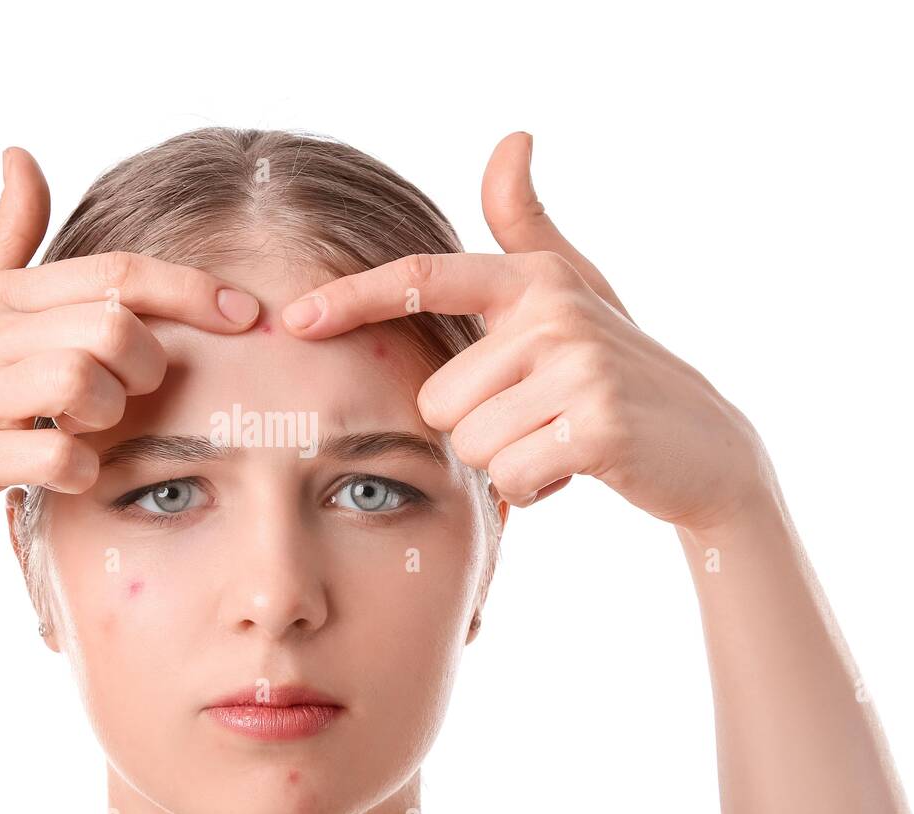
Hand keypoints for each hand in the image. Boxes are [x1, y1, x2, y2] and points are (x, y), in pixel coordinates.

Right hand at [0, 147, 259, 567]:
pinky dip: (79, 467)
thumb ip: (5, 231)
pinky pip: (56, 454)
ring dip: (110, 414)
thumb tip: (20, 155)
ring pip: (85, 381)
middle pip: (113, 324)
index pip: (117, 272)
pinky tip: (69, 469)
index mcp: (1, 293)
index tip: (245, 313)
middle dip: (148, 363)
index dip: (192, 289)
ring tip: (89, 426)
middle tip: (132, 390)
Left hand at [279, 132, 772, 532]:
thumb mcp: (575, 291)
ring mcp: (580, 365)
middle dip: (478, 428)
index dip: (355, 297)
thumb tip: (511, 137)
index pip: (425, 279)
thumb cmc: (620, 368)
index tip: (294, 317)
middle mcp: (555, 310)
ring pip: (469, 443)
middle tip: (538, 419)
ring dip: (507, 460)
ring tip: (558, 439)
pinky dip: (535, 488)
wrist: (707, 447)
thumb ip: (528, 226)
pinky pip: (510, 475)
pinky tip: (577, 467)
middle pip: (437, 400)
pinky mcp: (598, 424)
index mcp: (534, 280)